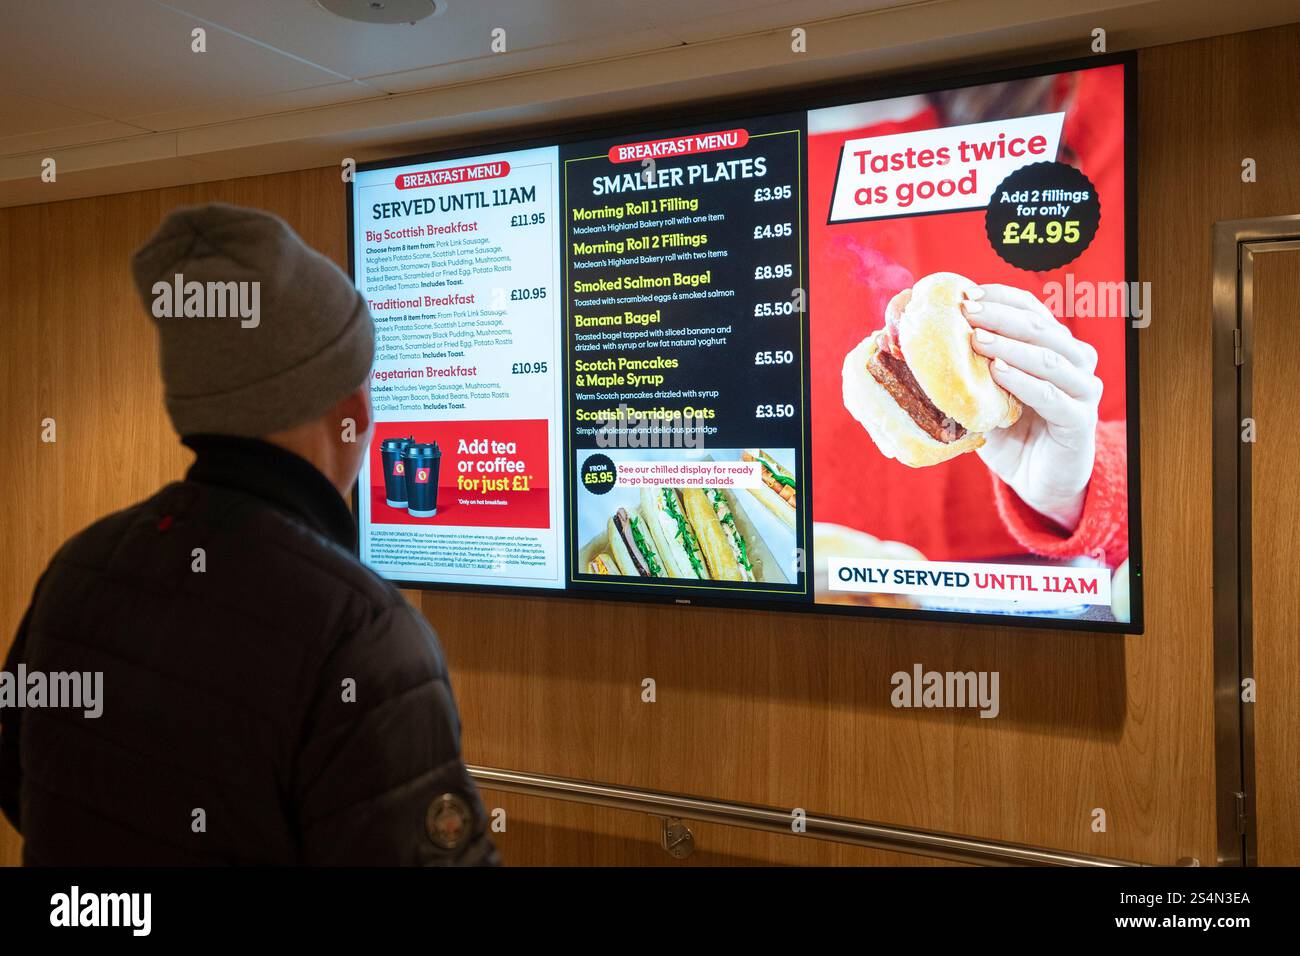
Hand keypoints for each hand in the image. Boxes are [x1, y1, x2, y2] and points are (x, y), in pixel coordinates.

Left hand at [962, 284, 1101, 531]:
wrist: (1036, 479)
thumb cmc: (1008, 431)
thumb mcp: (984, 393)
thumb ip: (967, 365)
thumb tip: (914, 339)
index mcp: (1054, 345)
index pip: (1032, 309)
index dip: (1001, 298)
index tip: (967, 294)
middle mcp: (1074, 360)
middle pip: (1040, 327)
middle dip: (1000, 316)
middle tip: (967, 312)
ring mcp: (1082, 389)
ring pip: (1048, 356)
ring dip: (1010, 345)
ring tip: (977, 339)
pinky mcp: (1079, 419)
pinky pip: (1051, 394)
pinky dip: (1023, 381)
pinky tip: (998, 372)